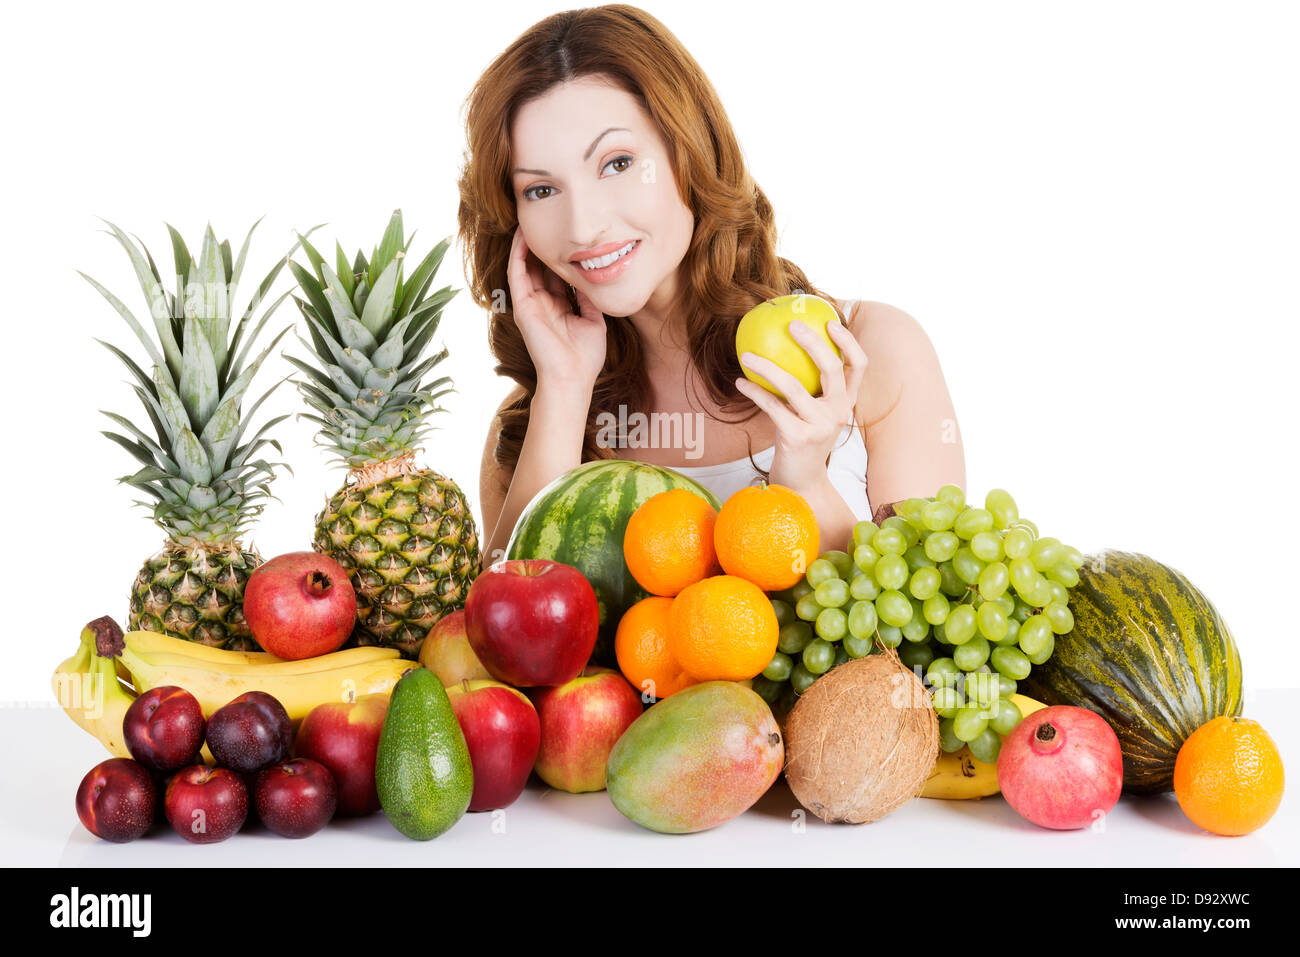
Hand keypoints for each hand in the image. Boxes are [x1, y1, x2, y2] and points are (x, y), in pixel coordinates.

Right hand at [507, 225, 607, 390]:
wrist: (572, 378)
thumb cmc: (584, 357)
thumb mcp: (594, 322)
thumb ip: (589, 300)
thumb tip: (592, 280)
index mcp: (559, 307)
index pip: (557, 275)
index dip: (560, 256)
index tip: (567, 236)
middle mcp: (542, 303)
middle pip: (540, 267)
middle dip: (543, 245)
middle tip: (547, 220)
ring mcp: (530, 304)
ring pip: (525, 266)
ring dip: (527, 244)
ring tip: (531, 219)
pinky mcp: (522, 305)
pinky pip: (517, 273)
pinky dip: (518, 253)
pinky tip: (523, 235)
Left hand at [734, 318, 867, 490]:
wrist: (800, 483)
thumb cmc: (801, 440)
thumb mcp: (812, 413)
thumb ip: (809, 387)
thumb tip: (785, 346)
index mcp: (846, 403)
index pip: (859, 366)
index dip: (848, 340)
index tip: (830, 321)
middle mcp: (839, 412)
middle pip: (832, 368)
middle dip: (813, 342)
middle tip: (791, 325)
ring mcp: (820, 426)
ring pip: (793, 386)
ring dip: (766, 366)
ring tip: (746, 355)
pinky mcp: (798, 437)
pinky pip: (772, 406)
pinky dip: (754, 391)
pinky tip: (740, 382)